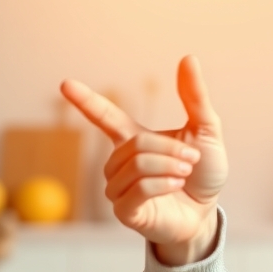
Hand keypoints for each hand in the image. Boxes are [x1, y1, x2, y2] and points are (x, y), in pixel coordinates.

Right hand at [61, 55, 228, 264]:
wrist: (207, 213)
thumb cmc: (204, 174)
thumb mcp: (206, 131)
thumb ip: (195, 98)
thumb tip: (188, 58)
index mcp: (134, 139)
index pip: (105, 117)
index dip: (86, 101)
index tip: (65, 84)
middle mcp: (120, 163)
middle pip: (135, 144)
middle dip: (170, 149)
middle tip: (192, 159)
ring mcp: (119, 188)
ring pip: (136, 165)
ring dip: (169, 166)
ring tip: (185, 173)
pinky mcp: (125, 212)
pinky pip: (138, 189)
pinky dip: (162, 184)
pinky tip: (175, 185)